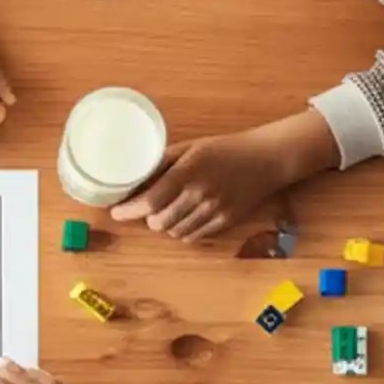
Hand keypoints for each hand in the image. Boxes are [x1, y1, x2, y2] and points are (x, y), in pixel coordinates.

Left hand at [110, 132, 290, 240]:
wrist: (267, 159)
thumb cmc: (225, 149)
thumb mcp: (191, 147)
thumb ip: (162, 162)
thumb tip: (134, 178)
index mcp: (188, 171)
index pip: (150, 200)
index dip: (129, 210)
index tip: (116, 212)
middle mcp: (200, 193)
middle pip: (159, 221)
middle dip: (148, 217)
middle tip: (149, 207)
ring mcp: (214, 210)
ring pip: (174, 232)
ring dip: (165, 225)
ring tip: (171, 210)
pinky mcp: (225, 222)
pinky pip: (193, 236)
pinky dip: (183, 231)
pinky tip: (187, 217)